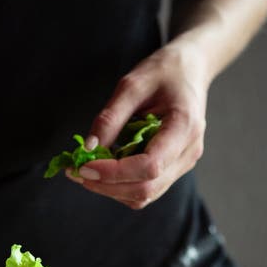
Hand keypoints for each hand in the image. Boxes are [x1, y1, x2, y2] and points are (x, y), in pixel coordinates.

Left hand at [68, 40, 207, 208]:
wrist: (190, 71)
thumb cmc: (164, 72)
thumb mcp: (132, 85)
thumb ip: (110, 118)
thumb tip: (89, 149)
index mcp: (184, 128)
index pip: (149, 167)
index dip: (114, 173)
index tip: (84, 166)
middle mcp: (188, 153)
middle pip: (145, 188)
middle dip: (107, 185)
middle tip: (76, 172)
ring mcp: (182, 164)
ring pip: (144, 195)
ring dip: (111, 189)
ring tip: (86, 170)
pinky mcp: (173, 169)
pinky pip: (145, 188)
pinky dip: (120, 185)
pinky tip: (104, 170)